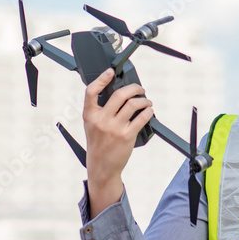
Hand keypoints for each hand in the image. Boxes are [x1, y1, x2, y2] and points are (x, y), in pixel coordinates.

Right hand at [83, 68, 153, 216]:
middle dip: (133, 88)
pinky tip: (148, 112)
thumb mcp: (92, 126)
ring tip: (146, 102)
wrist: (101, 167)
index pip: (91, 92)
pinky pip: (142, 118)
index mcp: (90, 116)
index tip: (110, 72)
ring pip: (133, 104)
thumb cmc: (98, 145)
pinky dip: (148, 112)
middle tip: (139, 89)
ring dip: (144, 100)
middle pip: (119, 95)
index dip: (101, 79)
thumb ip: (99, 111)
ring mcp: (114, 128)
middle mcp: (101, 120)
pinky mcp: (127, 136)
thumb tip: (118, 94)